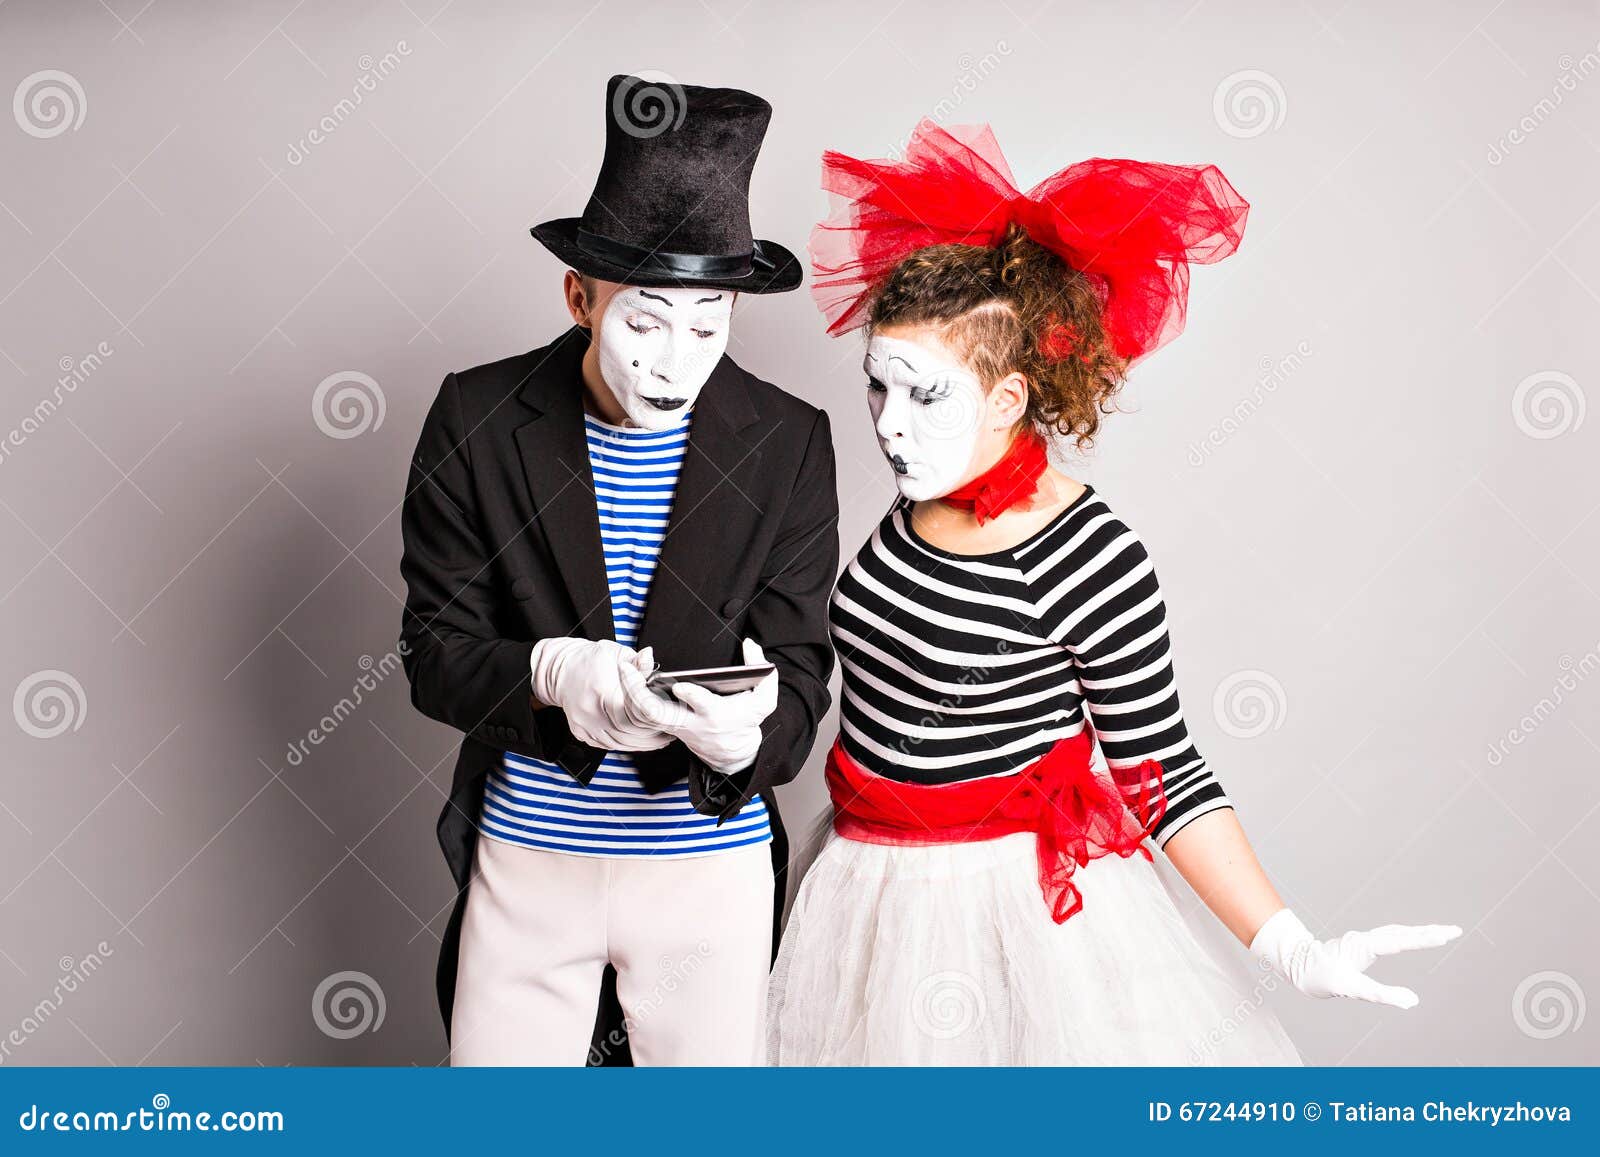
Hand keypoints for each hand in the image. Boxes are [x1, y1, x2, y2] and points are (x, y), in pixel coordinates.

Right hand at [528, 637, 671, 751]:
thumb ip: (637, 661)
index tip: (669, 718)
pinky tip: (639, 740)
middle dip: (652, 734)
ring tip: (660, 738)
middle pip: (628, 731)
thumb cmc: (592, 660)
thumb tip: (649, 656)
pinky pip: (608, 745)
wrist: (562, 670)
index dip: (654, 718)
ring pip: (619, 743)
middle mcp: (590, 710)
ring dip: (642, 743)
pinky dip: (626, 745)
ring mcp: (584, 724)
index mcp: (602, 690)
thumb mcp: (617, 653)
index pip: (634, 713)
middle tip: (670, 730)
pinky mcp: (581, 732)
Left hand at [618, 638, 777, 772]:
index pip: (702, 707)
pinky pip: (641, 711)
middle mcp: (689, 721)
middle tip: (627, 669)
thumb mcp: (764, 700)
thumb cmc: (745, 721)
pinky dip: (632, 693)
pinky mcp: (664, 723)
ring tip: (624, 665)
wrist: (730, 752)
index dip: (692, 697)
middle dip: (638, 692)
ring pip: (643, 713)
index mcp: (715, 715)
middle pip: (656, 713)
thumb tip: (750, 644)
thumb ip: (763, 671)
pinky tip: (627, 672)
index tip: (681, 685)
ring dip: (630, 690)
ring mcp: (673, 724)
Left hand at [1249, 908, 1461, 1008]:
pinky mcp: (1363, 945)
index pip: (1400, 941)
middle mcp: (1366, 939)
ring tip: (1442, 933)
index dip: (1424, 938)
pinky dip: (1406, 936)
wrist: (1297, 965)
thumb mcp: (1350, 988)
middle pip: (1403, 932)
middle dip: (1429, 932)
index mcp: (1364, 945)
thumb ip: (1381, 994)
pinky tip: (1413, 937)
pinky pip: (1390, 937)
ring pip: (1397, 933)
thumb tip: (1413, 1001)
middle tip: (1455, 931)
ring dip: (1419, 932)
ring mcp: (1364, 940)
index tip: (1446, 935)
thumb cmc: (1320, 976)